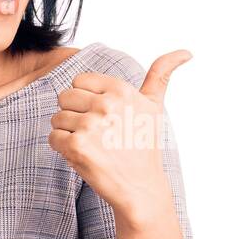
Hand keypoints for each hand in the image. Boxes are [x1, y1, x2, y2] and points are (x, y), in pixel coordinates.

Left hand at [48, 49, 191, 226]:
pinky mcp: (76, 146)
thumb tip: (186, 52)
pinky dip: (61, 148)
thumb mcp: (155, 107)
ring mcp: (90, 125)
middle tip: (94, 132)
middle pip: (64, 97)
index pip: (79, 80)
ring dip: (67, 132)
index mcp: (121, 90)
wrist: (139, 186)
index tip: (99, 114)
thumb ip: (161, 75)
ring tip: (90, 144)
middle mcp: (106, 104)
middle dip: (73, 114)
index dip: (84, 98)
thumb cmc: (144, 146)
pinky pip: (52, 137)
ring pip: (56, 118)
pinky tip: (81, 154)